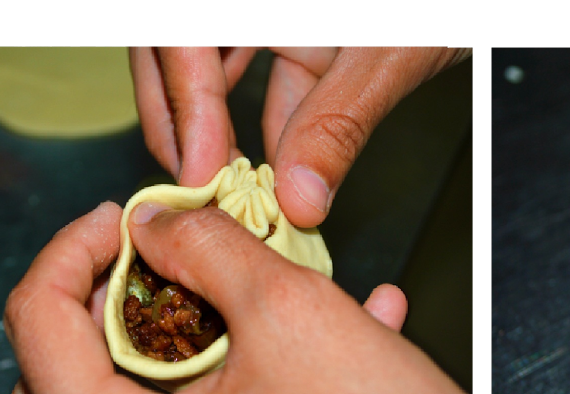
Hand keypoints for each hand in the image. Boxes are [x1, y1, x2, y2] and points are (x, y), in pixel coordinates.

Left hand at [4, 202, 471, 393]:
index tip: (119, 220)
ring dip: (148, 347)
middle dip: (101, 302)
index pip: (37, 328)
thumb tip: (152, 221)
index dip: (72, 250)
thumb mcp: (291, 313)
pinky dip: (196, 392)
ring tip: (216, 302)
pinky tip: (277, 349)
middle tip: (151, 258)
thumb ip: (205, 248)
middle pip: (51, 380)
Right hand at [131, 46, 471, 227]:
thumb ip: (341, 121)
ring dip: (217, 137)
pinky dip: (263, 133)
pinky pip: (261, 83)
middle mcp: (252, 4)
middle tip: (199, 192)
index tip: (200, 168)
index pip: (182, 39)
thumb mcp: (391, 54)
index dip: (183, 102)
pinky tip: (273, 179)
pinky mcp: (295, 38)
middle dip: (182, 126)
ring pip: (209, 74)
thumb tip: (300, 195)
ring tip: (234, 198)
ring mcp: (268, 18)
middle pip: (178, 56)